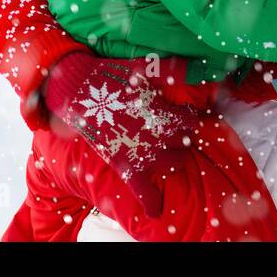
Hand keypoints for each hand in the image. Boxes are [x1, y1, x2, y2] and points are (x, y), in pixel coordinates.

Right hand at [42, 52, 207, 217]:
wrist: (78, 89)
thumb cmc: (111, 77)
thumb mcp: (144, 68)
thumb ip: (172, 68)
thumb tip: (198, 66)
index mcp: (161, 111)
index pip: (190, 121)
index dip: (189, 119)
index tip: (184, 116)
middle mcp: (156, 133)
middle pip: (185, 143)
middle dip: (184, 139)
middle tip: (175, 134)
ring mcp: (141, 150)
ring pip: (174, 163)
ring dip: (176, 159)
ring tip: (170, 152)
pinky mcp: (124, 164)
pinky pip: (141, 189)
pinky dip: (150, 201)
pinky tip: (155, 210)